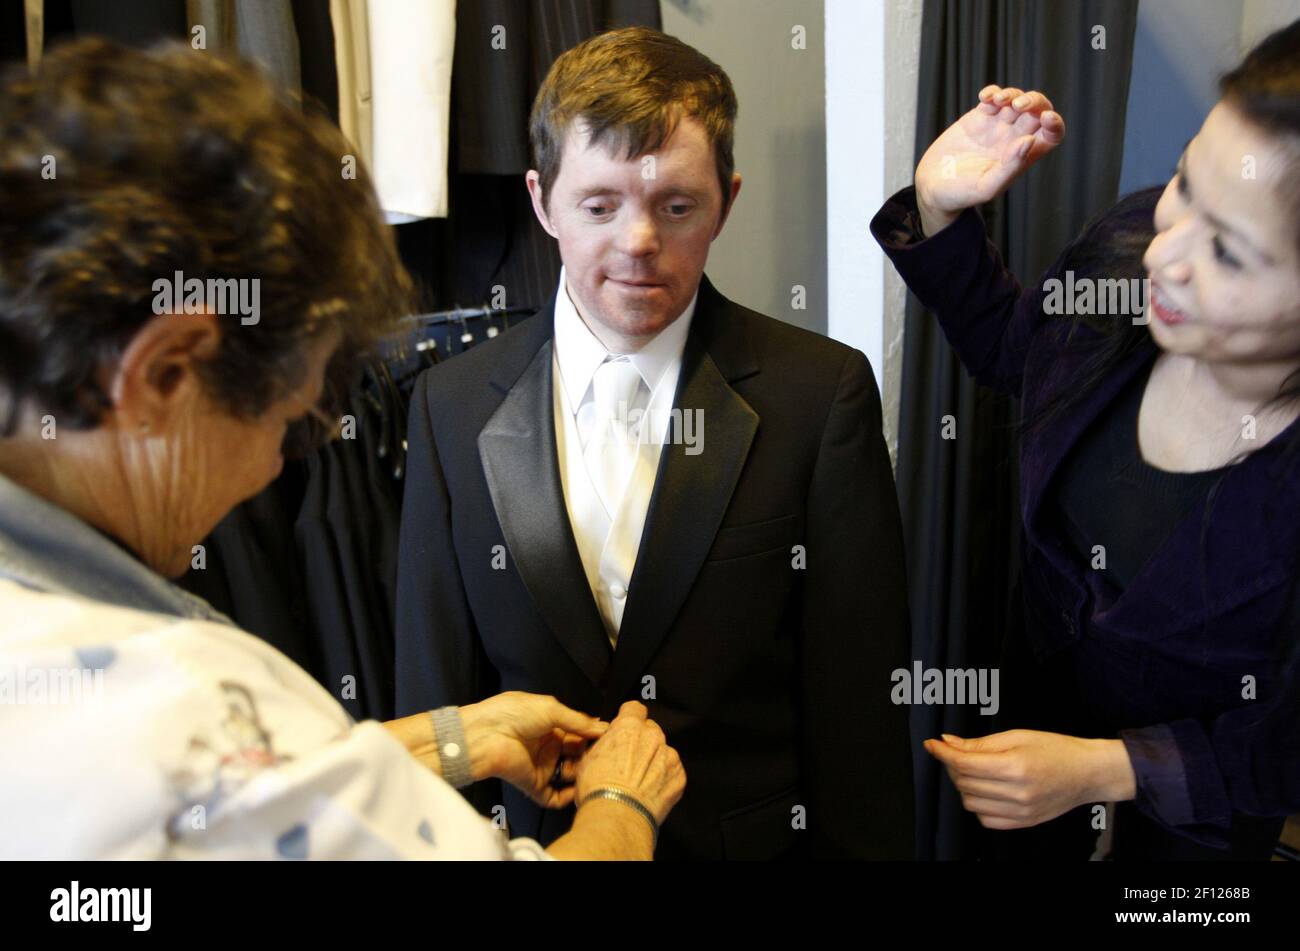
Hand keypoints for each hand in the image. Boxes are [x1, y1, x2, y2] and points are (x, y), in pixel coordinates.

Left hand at [459, 692, 608, 808]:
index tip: (612, 737)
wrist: (484, 735)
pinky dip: (567, 797)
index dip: (593, 735)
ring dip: (581, 774)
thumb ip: (578, 721)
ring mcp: (541, 766)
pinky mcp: (534, 784)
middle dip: (590, 755)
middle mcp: (548, 745)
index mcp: (550, 724)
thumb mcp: (551, 709)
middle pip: (576, 754)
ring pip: (568, 774)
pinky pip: (553, 796)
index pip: (578, 732)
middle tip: (605, 755)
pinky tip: (579, 791)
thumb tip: (603, 727)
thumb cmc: (513, 714)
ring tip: (593, 770)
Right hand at [574, 701, 685, 825]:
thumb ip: (605, 742)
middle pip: (650, 730)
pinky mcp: (679, 776)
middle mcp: (652, 736)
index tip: (626, 730)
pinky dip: (663, 778)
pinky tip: (649, 790)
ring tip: (639, 781)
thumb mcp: (589, 757)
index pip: (634, 708)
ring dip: (654, 761)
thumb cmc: (598, 789)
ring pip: (662, 751)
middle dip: (642, 742)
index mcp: (629, 726)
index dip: (628, 718)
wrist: (616, 817)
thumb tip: (607, 742)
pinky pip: (672, 771)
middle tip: (629, 762)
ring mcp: (669, 756)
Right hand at [914, 85, 1064, 234]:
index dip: (1054, 124)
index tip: (1046, 118)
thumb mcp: (985, 187)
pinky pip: (993, 97)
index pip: (1051, 135)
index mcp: (1022, 157)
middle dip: (1034, 102)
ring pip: (1016, 100)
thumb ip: (1010, 167)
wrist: (931, 187)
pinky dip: (993, 92)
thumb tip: (1029, 140)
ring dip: (1012, 94)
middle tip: (1018, 106)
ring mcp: (996, 126)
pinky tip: (985, 97)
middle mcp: (1013, 139)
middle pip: (1038, 111)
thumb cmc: (959, 194)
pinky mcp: (978, 118)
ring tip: (998, 100)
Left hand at [923, 730, 1135, 828]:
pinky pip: (986, 819)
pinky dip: (978, 805)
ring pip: (970, 803)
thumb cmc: (1056, 749)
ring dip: (964, 786)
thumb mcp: (1017, 736)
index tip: (932, 744)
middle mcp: (1017, 793)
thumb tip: (949, 742)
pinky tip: (986, 790)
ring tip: (974, 771)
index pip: (964, 763)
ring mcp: (1021, 811)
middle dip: (953, 766)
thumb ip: (980, 743)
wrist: (1087, 773)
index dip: (943, 752)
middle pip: (964, 783)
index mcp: (1015, 766)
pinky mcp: (1023, 823)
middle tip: (957, 753)